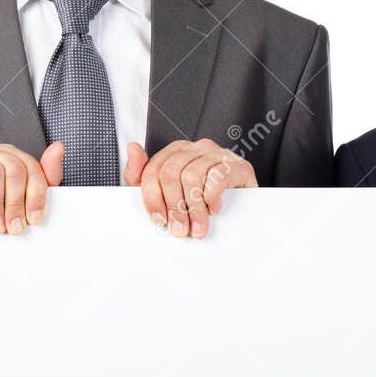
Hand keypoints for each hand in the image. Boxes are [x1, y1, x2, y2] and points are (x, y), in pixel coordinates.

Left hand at [125, 139, 255, 239]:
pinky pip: (217, 176)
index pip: (154, 169)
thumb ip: (143, 173)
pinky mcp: (237, 165)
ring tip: (198, 226)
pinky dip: (212, 196)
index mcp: (176, 151)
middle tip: (180, 229)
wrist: (242, 202)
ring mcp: (217, 154)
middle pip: (171, 174)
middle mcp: (195, 148)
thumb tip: (133, 148)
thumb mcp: (168, 189)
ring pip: (192, 176)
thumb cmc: (203, 195)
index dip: (153, 198)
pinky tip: (214, 208)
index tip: (160, 220)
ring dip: (193, 208)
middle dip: (173, 207)